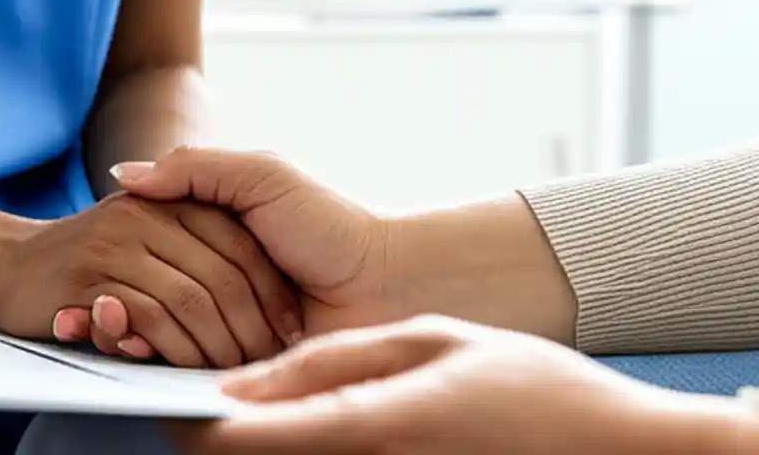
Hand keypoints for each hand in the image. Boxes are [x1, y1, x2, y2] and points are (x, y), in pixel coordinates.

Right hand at [0, 193, 301, 367]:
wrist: (0, 264)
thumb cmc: (80, 256)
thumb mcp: (143, 227)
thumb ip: (193, 225)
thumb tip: (253, 253)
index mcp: (170, 201)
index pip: (240, 245)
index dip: (270, 293)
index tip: (288, 334)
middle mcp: (146, 213)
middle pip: (222, 274)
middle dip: (250, 327)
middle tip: (263, 366)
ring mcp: (116, 242)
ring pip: (191, 298)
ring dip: (217, 344)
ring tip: (229, 373)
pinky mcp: (89, 277)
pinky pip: (149, 316)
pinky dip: (173, 348)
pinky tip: (182, 368)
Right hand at [58, 148, 393, 349]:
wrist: (385, 285)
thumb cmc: (327, 223)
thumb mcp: (261, 177)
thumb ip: (194, 169)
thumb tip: (124, 175)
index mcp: (211, 232)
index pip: (146, 243)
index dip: (117, 254)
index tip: (84, 260)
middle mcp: (211, 278)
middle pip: (144, 290)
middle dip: (114, 302)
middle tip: (82, 311)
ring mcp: (221, 325)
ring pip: (153, 329)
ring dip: (122, 332)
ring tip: (94, 330)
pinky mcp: (236, 368)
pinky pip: (184, 365)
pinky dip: (150, 357)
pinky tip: (129, 348)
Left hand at [172, 315, 751, 454]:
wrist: (620, 453)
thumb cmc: (535, 390)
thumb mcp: (431, 343)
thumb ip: (331, 363)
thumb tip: (243, 387)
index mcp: (370, 428)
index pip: (238, 442)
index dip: (186, 421)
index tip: (168, 395)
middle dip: (211, 438)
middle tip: (201, 394)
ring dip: (251, 447)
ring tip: (250, 407)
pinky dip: (295, 453)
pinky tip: (305, 425)